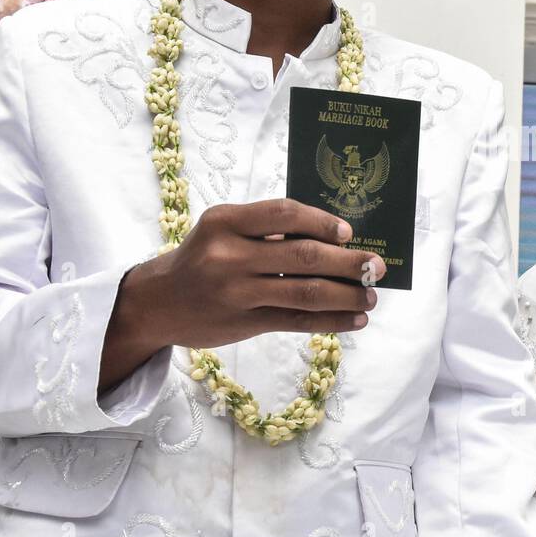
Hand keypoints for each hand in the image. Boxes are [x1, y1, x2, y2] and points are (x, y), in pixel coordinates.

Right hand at [102, 199, 383, 389]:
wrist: (157, 303)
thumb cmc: (203, 258)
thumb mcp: (223, 231)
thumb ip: (267, 229)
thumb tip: (334, 237)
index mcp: (225, 221)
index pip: (284, 214)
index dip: (322, 222)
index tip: (348, 233)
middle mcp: (229, 255)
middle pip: (303, 256)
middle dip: (348, 262)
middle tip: (378, 266)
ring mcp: (237, 292)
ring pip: (305, 292)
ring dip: (347, 295)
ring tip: (371, 295)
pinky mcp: (244, 323)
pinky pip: (297, 321)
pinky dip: (331, 321)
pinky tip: (354, 319)